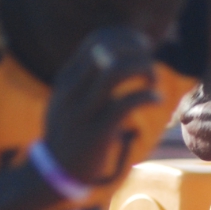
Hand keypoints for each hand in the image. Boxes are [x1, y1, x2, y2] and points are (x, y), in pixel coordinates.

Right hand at [42, 26, 158, 187]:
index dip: (126, 37)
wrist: (54, 173)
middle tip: (150, 68)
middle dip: (138, 52)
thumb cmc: (72, 132)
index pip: (98, 40)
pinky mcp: (96, 133)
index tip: (143, 47)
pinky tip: (156, 100)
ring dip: (142, 70)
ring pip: (115, 71)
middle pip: (108, 50)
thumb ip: (89, 78)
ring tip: (152, 82)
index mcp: (67, 77)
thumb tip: (120, 54)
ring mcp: (82, 111)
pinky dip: (147, 96)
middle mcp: (72, 89)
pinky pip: (125, 104)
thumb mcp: (71, 99)